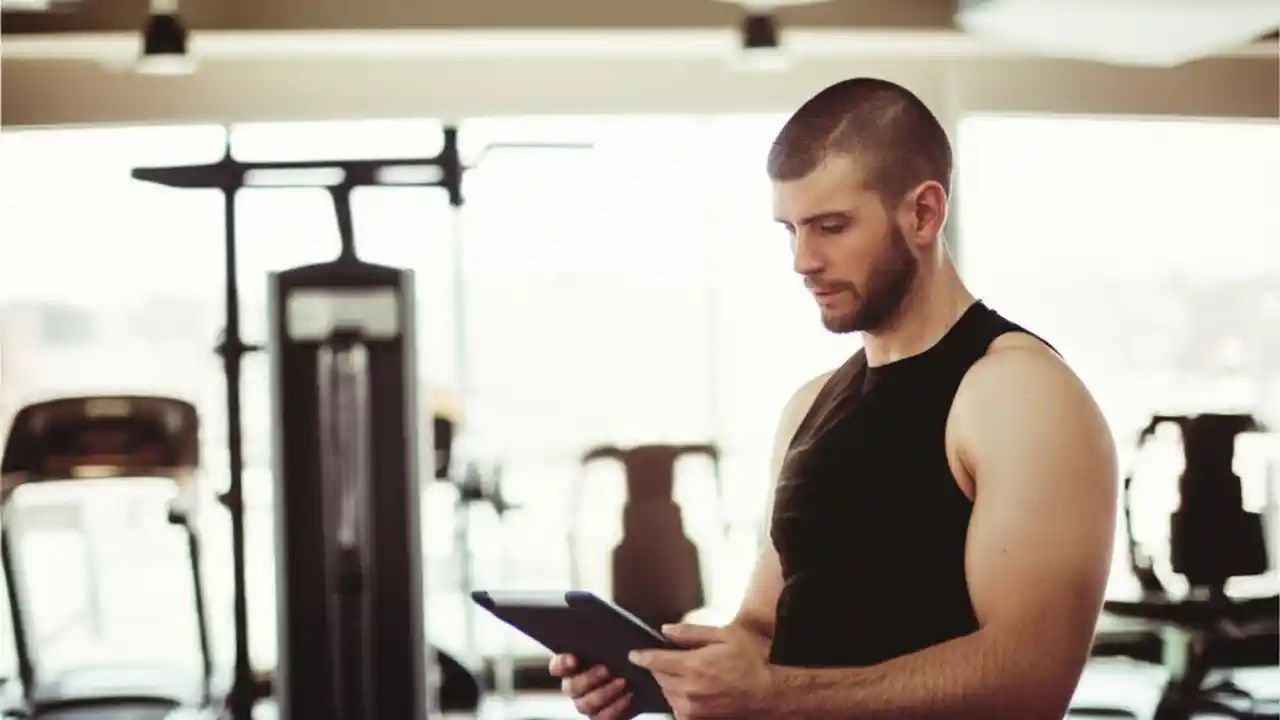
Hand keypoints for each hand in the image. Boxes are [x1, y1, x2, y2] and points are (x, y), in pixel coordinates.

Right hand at [548, 653, 633, 718]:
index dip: (561, 663)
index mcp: (575, 665)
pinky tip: (628, 696)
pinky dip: (615, 708)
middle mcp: (577, 686)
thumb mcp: (625, 647)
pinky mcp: (603, 716)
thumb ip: (619, 645)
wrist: (649, 680)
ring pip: (584, 705)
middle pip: (570, 687)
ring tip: (622, 682)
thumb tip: (624, 650)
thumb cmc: (632, 658)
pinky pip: (601, 718)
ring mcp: (588, 703)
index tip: (573, 659)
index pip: (557, 666)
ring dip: (603, 693)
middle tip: (606, 669)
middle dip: (588, 679)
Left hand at [629, 623, 774, 718]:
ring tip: (682, 673)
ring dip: (668, 682)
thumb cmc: (751, 659)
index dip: (641, 656)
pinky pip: (677, 708)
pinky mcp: (698, 718)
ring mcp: (693, 707)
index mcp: (693, 665)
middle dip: (659, 667)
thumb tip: (665, 630)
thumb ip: (691, 632)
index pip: (655, 661)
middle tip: (668, 658)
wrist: (769, 691)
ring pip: (666, 693)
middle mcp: (689, 689)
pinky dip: (677, 698)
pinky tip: (688, 689)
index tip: (634, 654)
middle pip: (659, 677)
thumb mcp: (724, 635)